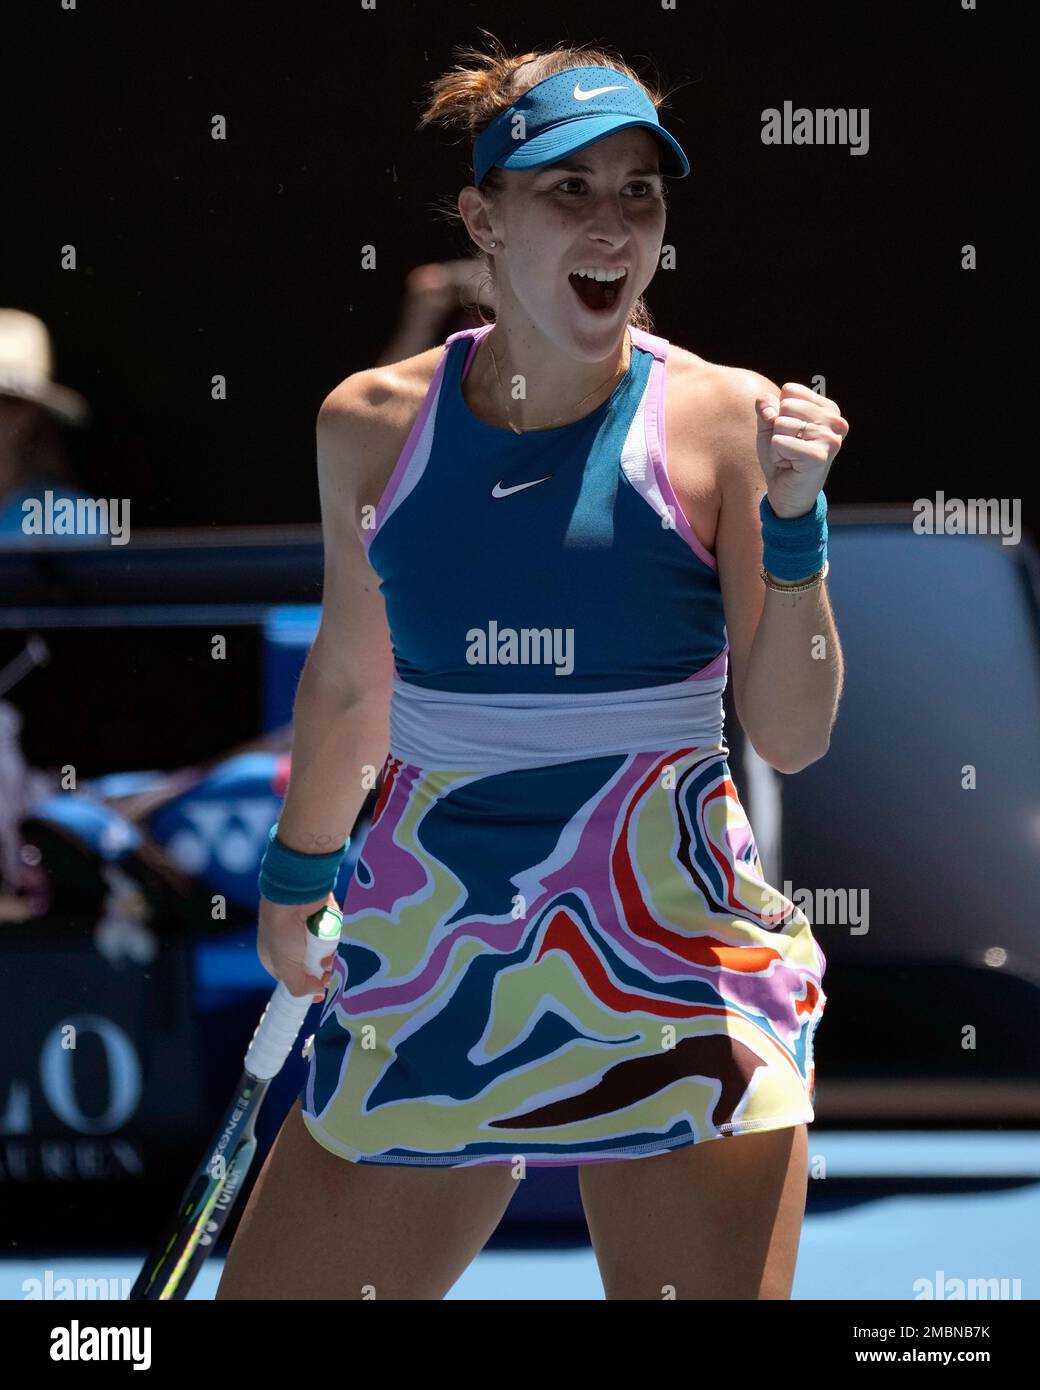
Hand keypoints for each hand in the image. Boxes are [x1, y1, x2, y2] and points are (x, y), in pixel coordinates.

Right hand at [257, 891, 340, 1001]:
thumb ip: (299, 985)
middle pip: (314, 969)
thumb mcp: (284, 965)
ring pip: (327, 955)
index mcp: (277, 959)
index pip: (295, 980)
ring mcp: (311, 935)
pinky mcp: (326, 923)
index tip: (321, 992)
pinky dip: (338, 944)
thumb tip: (317, 992)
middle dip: (321, 972)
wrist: (295, 895)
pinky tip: (336, 945)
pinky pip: (337, 940)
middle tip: (325, 969)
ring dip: (330, 958)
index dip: (308, 986)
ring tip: (329, 955)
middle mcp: (294, 948)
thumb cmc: (282, 930)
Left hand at [755, 383, 848, 517]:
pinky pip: (779, 442)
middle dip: (778, 428)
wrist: (786, 493)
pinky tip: (789, 465)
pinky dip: (776, 455)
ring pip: (781, 423)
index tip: (790, 433)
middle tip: (789, 448)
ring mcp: (830, 438)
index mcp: (828, 409)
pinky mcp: (819, 456)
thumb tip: (766, 405)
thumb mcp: (770, 427)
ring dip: (777, 444)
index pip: (790, 390)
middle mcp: (835, 421)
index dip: (780, 412)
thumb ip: (766, 408)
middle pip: (786, 405)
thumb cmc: (782, 457)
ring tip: (789, 457)